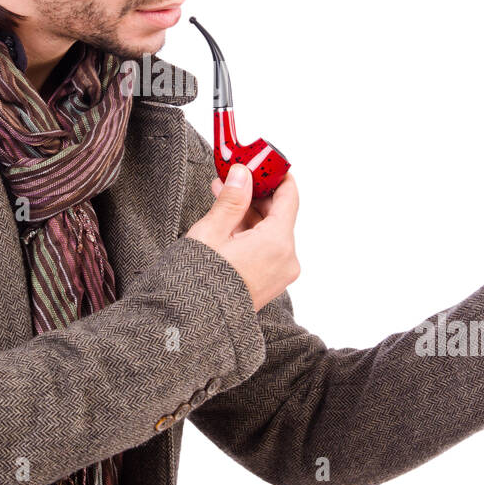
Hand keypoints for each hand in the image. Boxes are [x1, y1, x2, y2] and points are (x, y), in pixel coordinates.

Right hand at [185, 164, 300, 311]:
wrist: (193, 322)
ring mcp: (280, 274)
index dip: (277, 176)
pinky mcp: (270, 283)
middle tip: (234, 178)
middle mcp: (286, 259)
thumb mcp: (212, 231)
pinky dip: (251, 233)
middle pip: (279, 214)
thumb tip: (242, 174)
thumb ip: (232, 199)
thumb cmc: (199, 282)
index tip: (265, 162)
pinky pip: (267, 249)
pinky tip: (228, 223)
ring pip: (271, 231)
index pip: (289, 197)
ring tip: (223, 198)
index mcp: (277, 243)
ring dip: (251, 213)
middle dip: (256, 194)